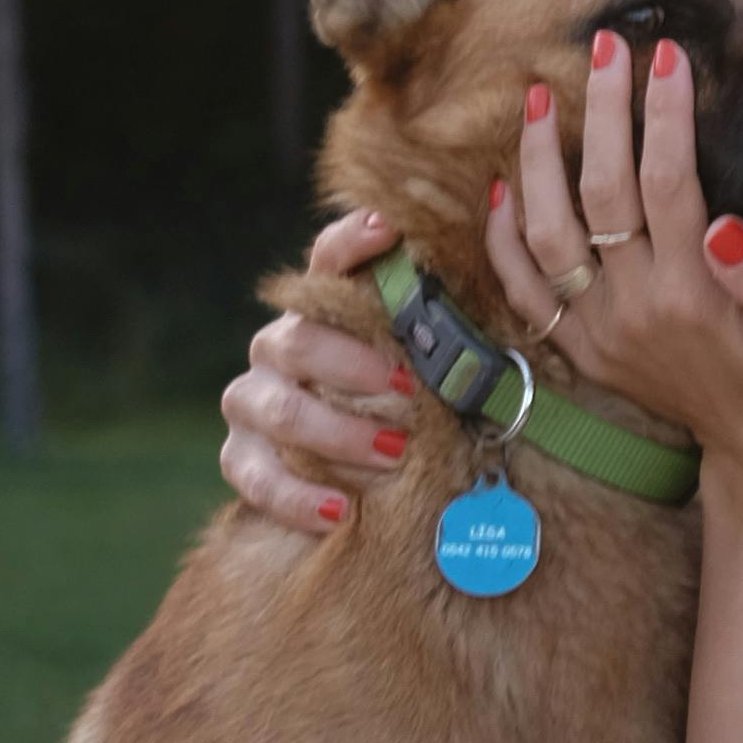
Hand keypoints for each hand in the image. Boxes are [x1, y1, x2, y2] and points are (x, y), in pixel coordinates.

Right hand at [219, 207, 418, 537]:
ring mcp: (251, 401)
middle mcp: (277, 346)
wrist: (353, 478)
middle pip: (297, 341)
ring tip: (394, 454)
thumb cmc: (401, 409)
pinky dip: (298, 495)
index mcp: (320, 310)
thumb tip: (502, 291)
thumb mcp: (424, 369)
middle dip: (354, 365)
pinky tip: (340, 511)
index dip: (352, 241)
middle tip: (411, 389)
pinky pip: (254, 474)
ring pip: (277, 409)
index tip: (388, 231)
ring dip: (338, 433)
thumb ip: (440, 336)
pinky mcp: (240, 456)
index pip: (327, 259)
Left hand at [492, 30, 742, 475]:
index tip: (667, 55)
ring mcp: (598, 328)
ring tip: (538, 95)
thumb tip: (727, 228)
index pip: (671, 182)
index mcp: (696, 294)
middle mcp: (636, 307)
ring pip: (547, 230)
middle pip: (603, 190)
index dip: (667, 114)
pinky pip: (522, 287)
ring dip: (537, 159)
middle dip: (604, 110)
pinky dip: (503, 236)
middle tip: (608, 45)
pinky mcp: (577, 345)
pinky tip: (501, 185)